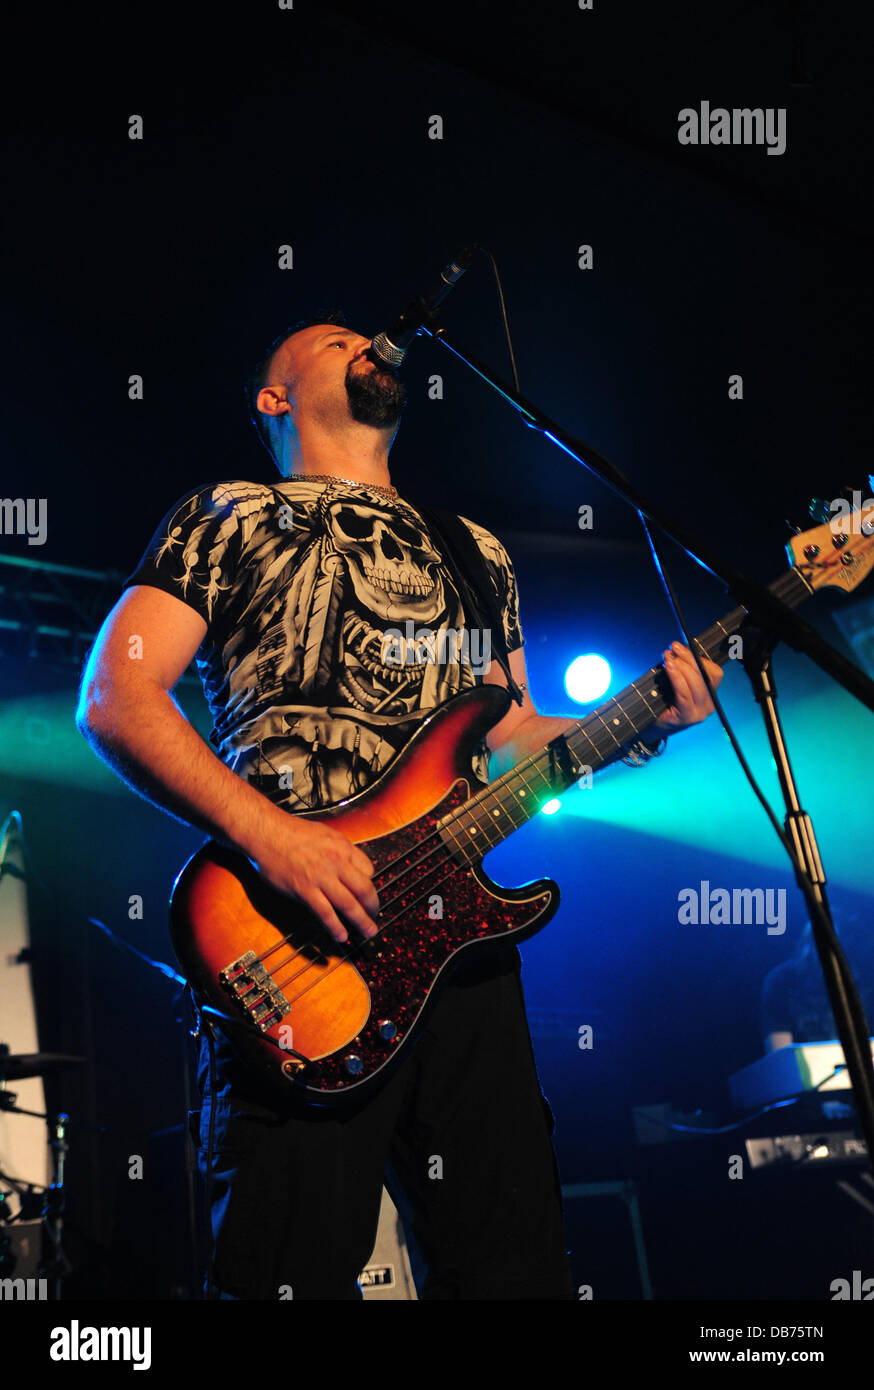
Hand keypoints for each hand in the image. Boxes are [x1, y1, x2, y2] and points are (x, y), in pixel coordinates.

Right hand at [251, 812, 379, 944]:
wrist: (267, 832)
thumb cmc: (292, 832)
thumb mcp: (326, 834)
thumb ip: (339, 850)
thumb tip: (349, 866)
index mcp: (343, 847)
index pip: (368, 870)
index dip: (370, 884)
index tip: (367, 894)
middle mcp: (336, 862)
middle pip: (364, 889)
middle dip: (373, 907)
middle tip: (374, 917)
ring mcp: (321, 877)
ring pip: (349, 904)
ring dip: (361, 922)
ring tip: (368, 932)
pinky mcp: (304, 890)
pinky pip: (325, 913)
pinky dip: (335, 927)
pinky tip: (341, 935)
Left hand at [651, 640, 722, 737]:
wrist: (650, 727)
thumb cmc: (661, 703)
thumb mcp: (675, 683)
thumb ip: (681, 670)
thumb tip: (677, 650)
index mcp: (709, 695)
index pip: (714, 673)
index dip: (699, 658)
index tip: (682, 647)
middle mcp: (709, 705)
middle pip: (705, 675)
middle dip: (688, 658)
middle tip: (673, 648)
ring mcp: (700, 712)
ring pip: (696, 682)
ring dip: (681, 666)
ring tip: (668, 658)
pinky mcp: (688, 716)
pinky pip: (684, 693)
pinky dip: (676, 678)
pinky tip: (669, 668)